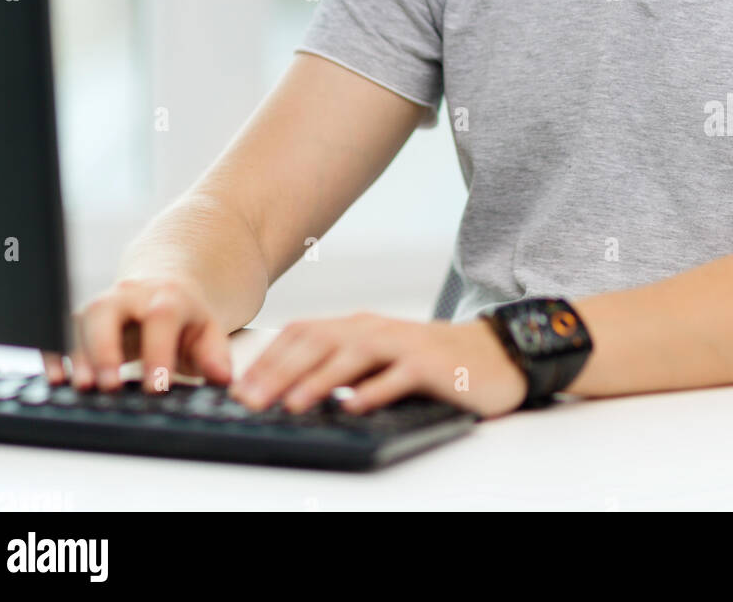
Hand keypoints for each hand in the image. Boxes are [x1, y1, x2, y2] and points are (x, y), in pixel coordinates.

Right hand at [40, 275, 232, 391]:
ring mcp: (103, 305)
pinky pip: (62, 331)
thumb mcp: (207, 332)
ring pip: (82, 321)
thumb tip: (223, 378)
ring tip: (81, 388)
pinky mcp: (82, 320)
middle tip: (109, 385)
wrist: (164, 289)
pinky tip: (55, 378)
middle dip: (106, 349)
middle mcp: (129, 296)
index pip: (160, 317)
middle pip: (109, 310)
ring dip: (78, 356)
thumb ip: (215, 354)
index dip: (157, 351)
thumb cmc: (186, 320)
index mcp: (166, 297)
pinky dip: (56, 353)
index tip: (156, 387)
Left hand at [228, 312, 528, 418]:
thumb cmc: (428, 362)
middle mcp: (375, 329)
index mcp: (357, 326)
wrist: (492, 353)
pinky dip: (374, 390)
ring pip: (354, 356)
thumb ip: (341, 367)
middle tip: (252, 400)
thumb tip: (287, 391)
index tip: (239, 387)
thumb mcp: (379, 358)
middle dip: (280, 372)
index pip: (303, 334)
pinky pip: (399, 377)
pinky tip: (354, 406)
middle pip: (320, 343)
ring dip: (320, 380)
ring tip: (293, 404)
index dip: (268, 358)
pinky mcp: (431, 365)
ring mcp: (404, 345)